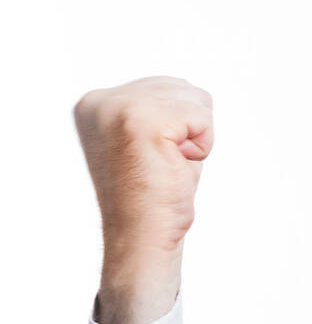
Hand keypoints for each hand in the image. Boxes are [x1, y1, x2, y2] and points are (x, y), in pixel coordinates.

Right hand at [73, 76, 213, 323]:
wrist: (142, 237)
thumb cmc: (154, 195)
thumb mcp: (150, 139)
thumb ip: (159, 108)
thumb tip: (185, 88)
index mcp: (96, 103)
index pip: (168, 86)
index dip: (179, 126)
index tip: (152, 157)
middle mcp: (100, 100)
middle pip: (185, 88)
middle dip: (190, 129)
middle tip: (164, 163)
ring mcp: (118, 107)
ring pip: (197, 100)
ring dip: (196, 137)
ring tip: (168, 164)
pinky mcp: (141, 121)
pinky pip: (202, 118)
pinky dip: (202, 145)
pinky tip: (175, 166)